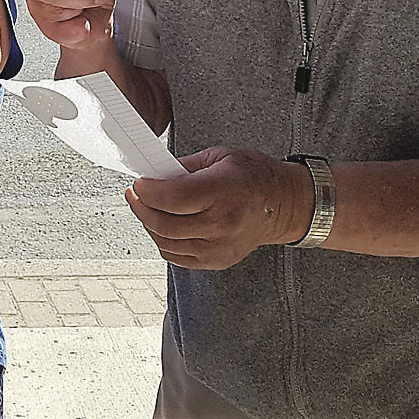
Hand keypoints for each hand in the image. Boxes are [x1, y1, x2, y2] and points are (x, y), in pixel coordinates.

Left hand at [126, 147, 312, 269]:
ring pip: (167, 243)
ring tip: (146, 208)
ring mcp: (220, 246)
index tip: (139, 183)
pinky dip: (163, 242)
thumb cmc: (254, 177)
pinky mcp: (218, 260)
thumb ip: (184, 166)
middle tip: (135, 194)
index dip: (148, 191)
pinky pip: (178, 257)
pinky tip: (162, 226)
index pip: (173, 197)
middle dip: (141, 207)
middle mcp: (222, 223)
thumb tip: (154, 172)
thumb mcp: (220, 157)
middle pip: (165, 224)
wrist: (284, 205)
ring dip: (149, 225)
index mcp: (222, 191)